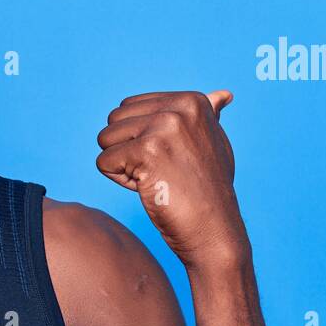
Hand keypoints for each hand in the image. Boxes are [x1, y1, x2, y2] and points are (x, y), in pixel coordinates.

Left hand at [96, 90, 248, 269]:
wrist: (214, 230)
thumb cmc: (210, 191)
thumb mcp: (214, 144)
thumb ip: (208, 117)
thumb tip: (222, 94)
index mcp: (192, 101)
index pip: (130, 108)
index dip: (140, 139)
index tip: (169, 159)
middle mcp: (180, 107)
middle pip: (114, 120)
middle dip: (126, 150)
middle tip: (159, 171)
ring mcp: (164, 127)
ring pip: (105, 139)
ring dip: (121, 165)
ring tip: (154, 179)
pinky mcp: (147, 151)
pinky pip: (103, 162)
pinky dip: (118, 181)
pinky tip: (148, 189)